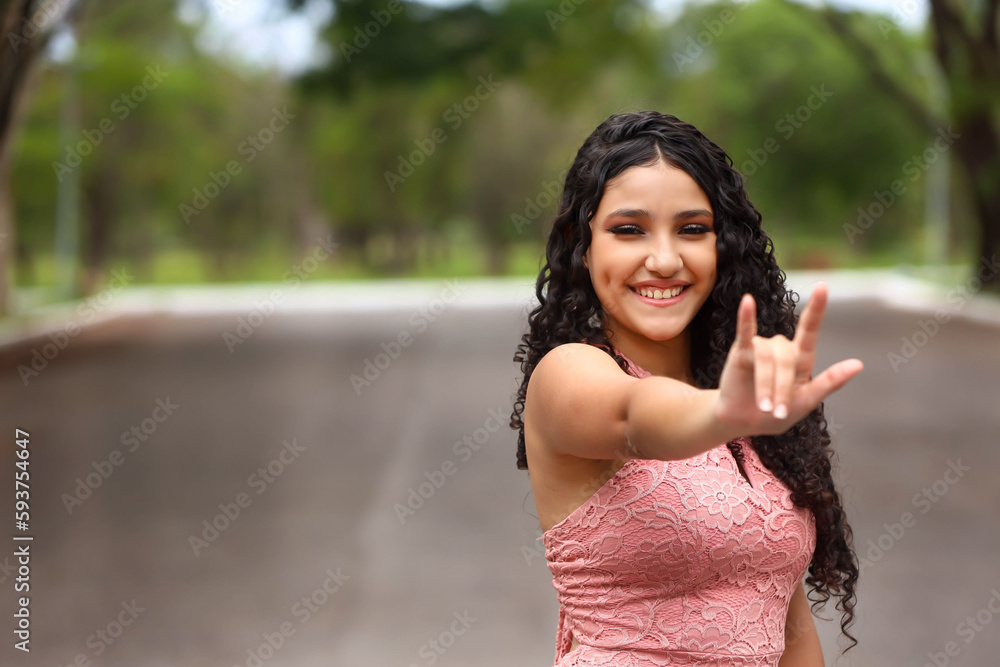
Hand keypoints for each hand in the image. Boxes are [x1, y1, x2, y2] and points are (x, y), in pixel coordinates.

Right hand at [713, 282, 863, 435]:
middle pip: (787, 358)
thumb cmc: (778, 412)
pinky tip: (748, 302)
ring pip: (767, 358)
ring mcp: (760, 347)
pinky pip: (745, 331)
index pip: (810, 329)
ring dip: (766, 385)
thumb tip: (859, 364)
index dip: (816, 308)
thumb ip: (830, 382)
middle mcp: (781, 348)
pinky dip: (746, 317)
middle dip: (782, 387)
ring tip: (764, 407)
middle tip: (778, 412)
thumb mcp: (808, 401)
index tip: (822, 286)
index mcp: (800, 358)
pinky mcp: (740, 351)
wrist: (744, 422)